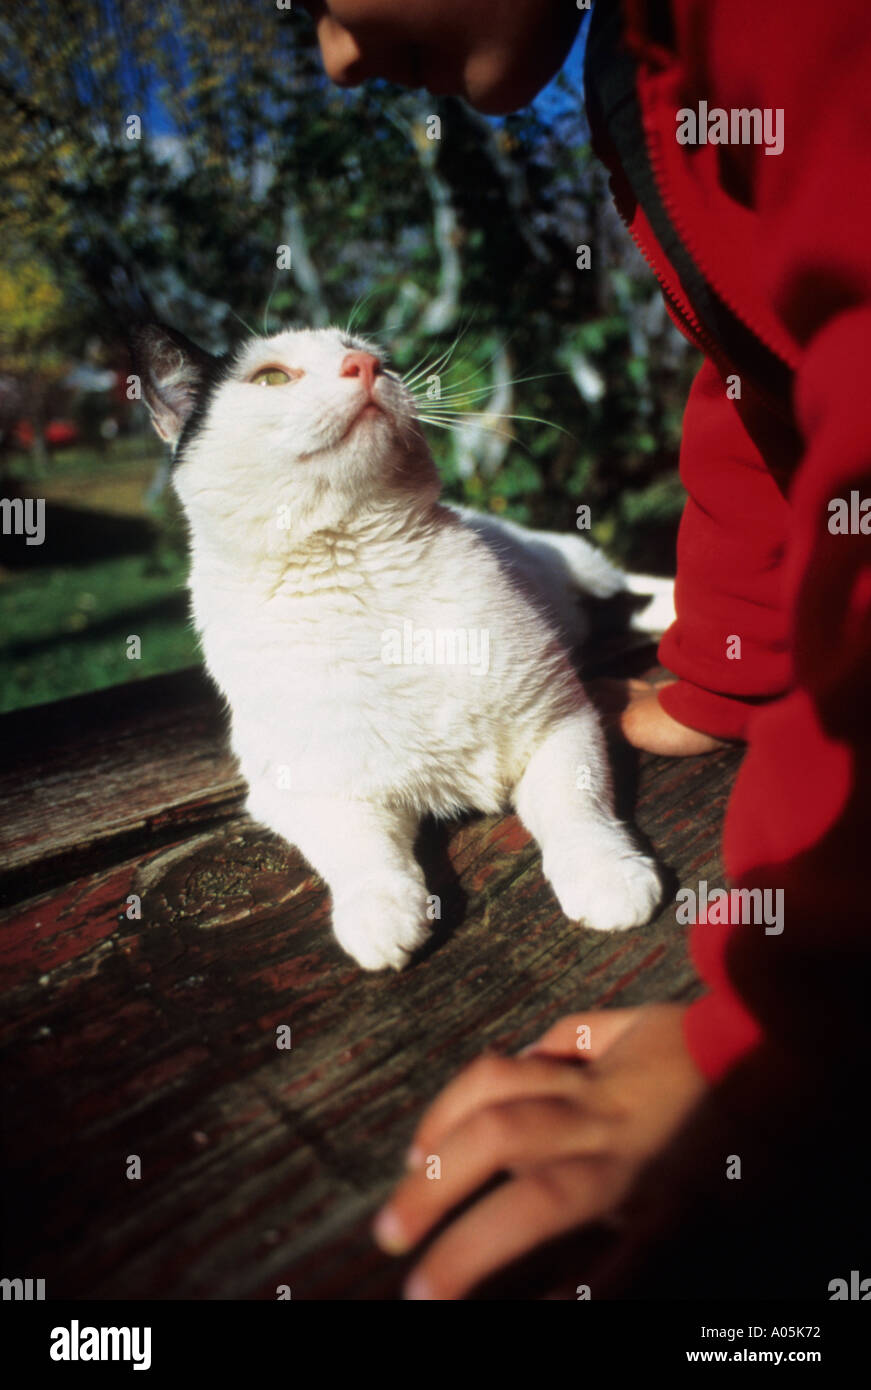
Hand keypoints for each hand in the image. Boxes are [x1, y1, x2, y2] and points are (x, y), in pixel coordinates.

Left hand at [373, 1003, 707, 1298]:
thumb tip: (526, 1050)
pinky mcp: (677, 1212)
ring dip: (473, 1246)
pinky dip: (580, 1296)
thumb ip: (577, 1036)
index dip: (440, 1114)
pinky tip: (542, 1320)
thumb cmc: (709, 1048)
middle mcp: (596, 1119)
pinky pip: (622, 1262)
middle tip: (388, 1232)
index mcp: (585, 1079)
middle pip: (496, 1135)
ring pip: (539, 1197)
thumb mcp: (635, 1023)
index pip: (491, 1081)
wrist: (785, 1061)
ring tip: (424, 1292)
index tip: (409, 1158)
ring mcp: (634, 1168)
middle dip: (431, 1184)